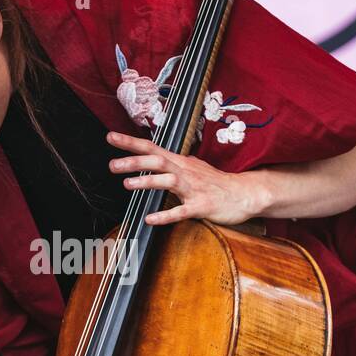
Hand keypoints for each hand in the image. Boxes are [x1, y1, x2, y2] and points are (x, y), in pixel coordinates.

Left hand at [106, 130, 267, 227]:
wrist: (245, 194)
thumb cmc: (217, 183)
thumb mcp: (193, 168)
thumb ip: (173, 165)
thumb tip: (155, 158)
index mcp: (181, 162)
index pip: (152, 148)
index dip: (131, 142)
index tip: (110, 137)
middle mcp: (185, 171)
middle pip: (157, 161)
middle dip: (134, 161)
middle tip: (112, 165)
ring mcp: (194, 188)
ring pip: (168, 182)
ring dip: (147, 182)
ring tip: (127, 184)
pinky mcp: (202, 206)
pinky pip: (181, 211)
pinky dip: (165, 215)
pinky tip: (150, 219)